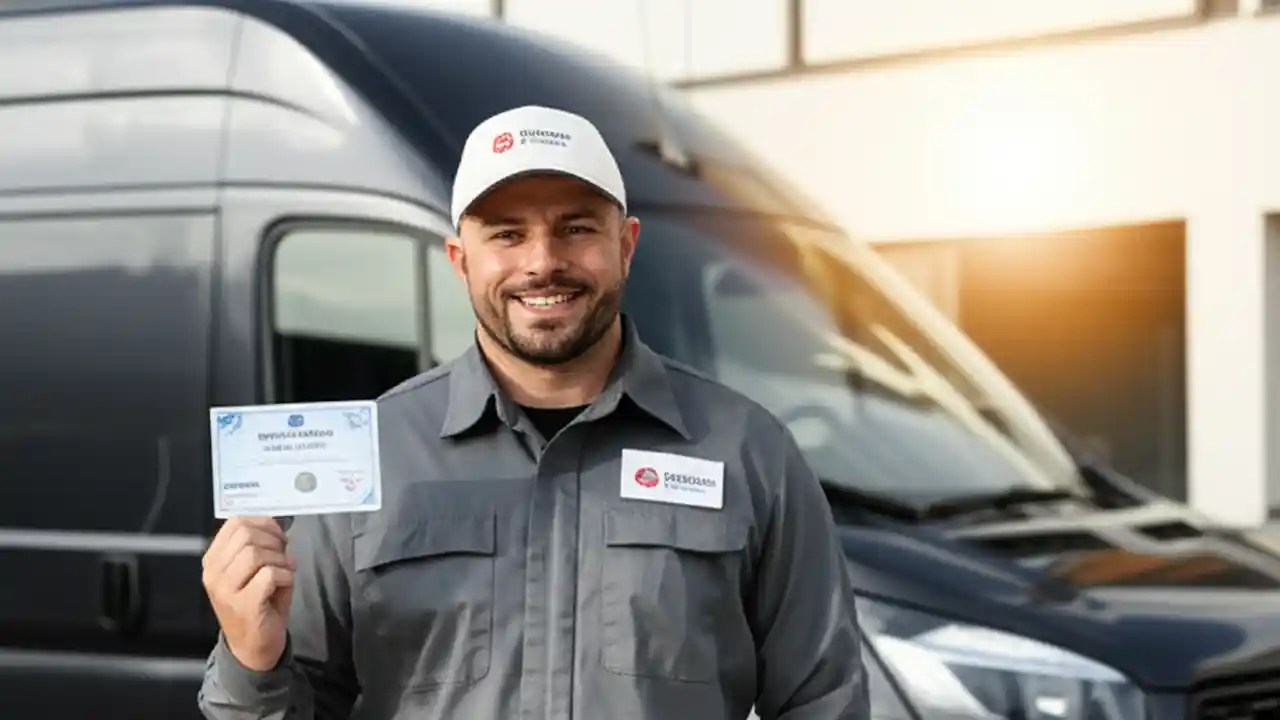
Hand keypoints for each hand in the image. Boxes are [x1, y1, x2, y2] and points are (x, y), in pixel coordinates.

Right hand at [201, 516, 296, 671]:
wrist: (253, 648)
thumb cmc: (257, 604)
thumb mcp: (252, 570)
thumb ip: (257, 545)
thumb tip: (274, 525)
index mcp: (213, 560)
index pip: (235, 523)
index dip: (263, 523)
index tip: (278, 536)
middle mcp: (213, 574)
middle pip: (246, 535)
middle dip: (274, 540)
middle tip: (284, 554)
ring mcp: (225, 590)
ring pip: (256, 553)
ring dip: (280, 559)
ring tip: (286, 570)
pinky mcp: (244, 605)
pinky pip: (269, 574)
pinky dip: (285, 575)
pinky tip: (285, 583)